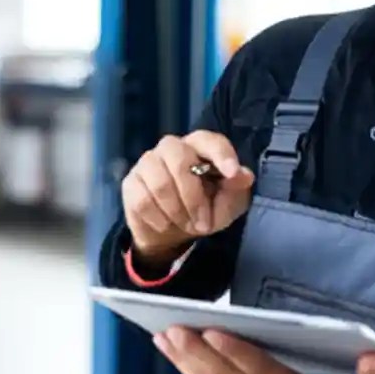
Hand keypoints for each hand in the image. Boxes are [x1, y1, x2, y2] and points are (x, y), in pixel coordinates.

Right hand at [121, 130, 253, 264]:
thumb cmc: (206, 210)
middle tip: (203, 224)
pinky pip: (143, 201)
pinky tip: (166, 224)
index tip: (232, 173)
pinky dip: (159, 219)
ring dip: (177, 212)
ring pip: (160, 183)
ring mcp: (148, 162)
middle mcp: (172, 147)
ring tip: (187, 225)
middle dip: (194, 198)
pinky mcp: (131, 182)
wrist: (172, 232)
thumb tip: (243, 175)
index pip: (209, 140)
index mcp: (200, 146)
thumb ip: (237, 188)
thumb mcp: (229, 204)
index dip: (221, 154)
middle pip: (179, 160)